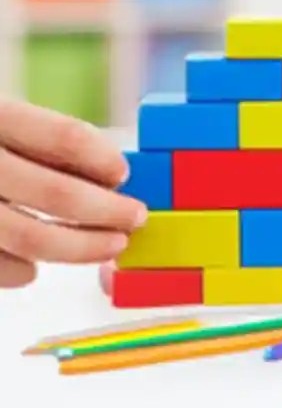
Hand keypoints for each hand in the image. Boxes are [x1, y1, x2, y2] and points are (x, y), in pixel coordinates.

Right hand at [0, 98, 146, 287]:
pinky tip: (34, 269)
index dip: (101, 158)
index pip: (60, 136)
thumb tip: (108, 177)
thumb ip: (37, 141)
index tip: (123, 174)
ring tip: (108, 245)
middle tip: (135, 218)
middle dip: (107, 211)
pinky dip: (19, 272)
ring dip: (78, 247)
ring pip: (28, 237)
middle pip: (56, 193)